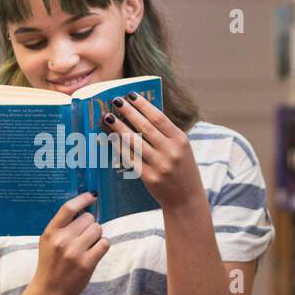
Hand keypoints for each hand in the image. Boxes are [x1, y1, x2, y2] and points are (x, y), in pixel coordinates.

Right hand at [28, 191, 110, 294]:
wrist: (48, 291)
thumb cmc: (50, 264)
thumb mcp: (47, 242)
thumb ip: (61, 227)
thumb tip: (84, 209)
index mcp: (51, 232)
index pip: (69, 208)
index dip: (83, 199)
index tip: (92, 196)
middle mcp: (62, 240)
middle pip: (88, 218)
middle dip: (90, 224)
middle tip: (84, 236)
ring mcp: (75, 252)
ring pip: (98, 229)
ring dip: (97, 235)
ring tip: (88, 245)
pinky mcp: (87, 264)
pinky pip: (104, 244)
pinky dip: (102, 246)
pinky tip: (94, 252)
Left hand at [105, 93, 202, 210]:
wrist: (186, 199)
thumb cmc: (182, 169)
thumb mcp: (181, 148)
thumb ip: (166, 133)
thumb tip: (141, 113)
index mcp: (180, 140)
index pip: (159, 117)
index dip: (143, 105)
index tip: (130, 95)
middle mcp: (171, 151)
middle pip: (145, 127)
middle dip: (128, 112)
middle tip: (115, 101)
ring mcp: (160, 165)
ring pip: (135, 142)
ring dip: (119, 128)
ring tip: (108, 117)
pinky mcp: (150, 178)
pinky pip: (130, 159)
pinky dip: (119, 147)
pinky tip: (111, 139)